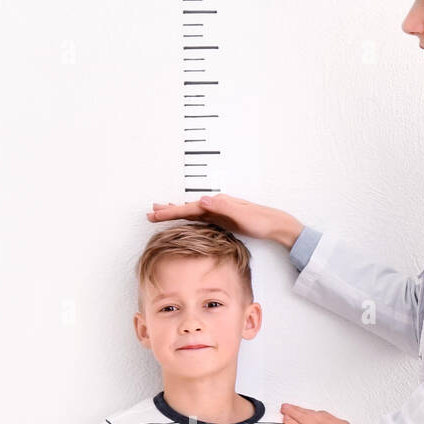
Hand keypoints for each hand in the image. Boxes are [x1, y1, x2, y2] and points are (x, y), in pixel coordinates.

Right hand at [147, 193, 303, 248]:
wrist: (273, 224)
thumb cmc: (259, 220)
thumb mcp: (242, 214)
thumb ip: (223, 206)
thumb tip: (203, 199)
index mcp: (217, 203)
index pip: (190, 207)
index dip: (172, 211)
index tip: (157, 214)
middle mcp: (215, 204)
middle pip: (186, 207)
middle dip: (168, 211)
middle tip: (150, 213)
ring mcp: (217, 211)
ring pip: (190, 211)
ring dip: (174, 212)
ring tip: (159, 212)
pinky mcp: (220, 219)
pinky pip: (198, 217)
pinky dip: (187, 217)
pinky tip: (182, 218)